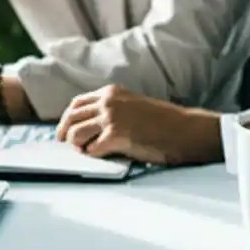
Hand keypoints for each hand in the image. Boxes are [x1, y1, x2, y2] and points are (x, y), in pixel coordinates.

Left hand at [55, 85, 221, 164]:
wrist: (185, 130)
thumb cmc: (164, 122)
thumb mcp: (133, 106)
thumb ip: (112, 111)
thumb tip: (89, 127)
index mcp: (112, 93)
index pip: (77, 103)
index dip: (66, 119)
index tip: (64, 130)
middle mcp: (108, 102)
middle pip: (71, 117)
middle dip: (64, 133)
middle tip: (64, 145)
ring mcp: (111, 118)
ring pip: (76, 134)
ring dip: (77, 146)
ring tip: (86, 152)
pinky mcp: (117, 136)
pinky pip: (92, 150)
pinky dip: (93, 156)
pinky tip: (102, 157)